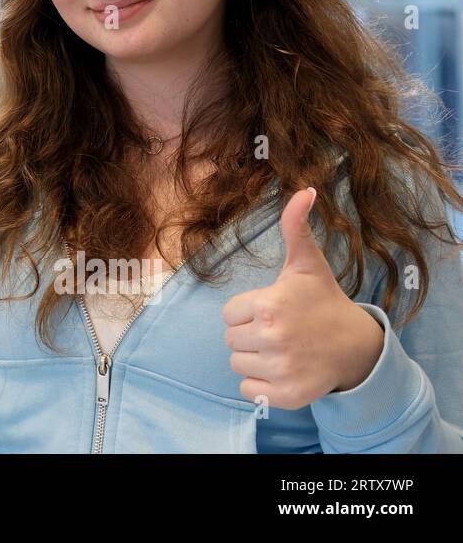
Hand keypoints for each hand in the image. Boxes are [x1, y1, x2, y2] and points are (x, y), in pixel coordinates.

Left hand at [223, 186, 384, 410]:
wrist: (357, 346)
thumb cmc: (323, 301)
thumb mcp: (306, 263)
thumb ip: (295, 226)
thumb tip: (304, 190)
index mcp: (268, 305)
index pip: (228, 314)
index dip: (247, 312)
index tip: (273, 309)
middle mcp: (273, 338)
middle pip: (231, 340)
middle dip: (249, 335)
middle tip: (280, 330)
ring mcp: (281, 369)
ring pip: (238, 365)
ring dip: (254, 359)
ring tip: (283, 348)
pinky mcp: (288, 395)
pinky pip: (248, 391)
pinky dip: (261, 384)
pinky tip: (284, 369)